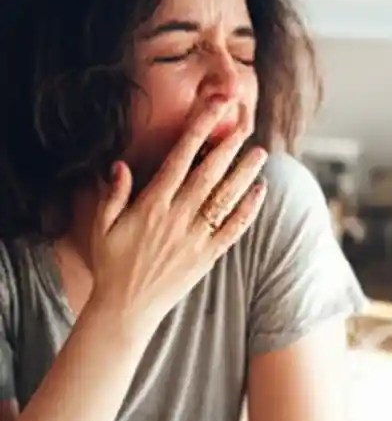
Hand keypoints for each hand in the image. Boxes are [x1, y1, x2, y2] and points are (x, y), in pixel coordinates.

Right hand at [88, 97, 266, 332]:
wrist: (126, 308)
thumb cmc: (112, 264)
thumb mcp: (102, 226)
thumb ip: (113, 194)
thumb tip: (119, 164)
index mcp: (151, 205)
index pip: (179, 160)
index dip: (197, 132)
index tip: (212, 111)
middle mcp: (177, 218)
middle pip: (208, 174)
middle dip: (228, 147)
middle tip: (245, 125)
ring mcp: (195, 237)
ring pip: (225, 198)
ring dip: (245, 174)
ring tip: (260, 153)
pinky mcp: (208, 256)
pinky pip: (233, 229)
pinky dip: (248, 210)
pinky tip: (260, 191)